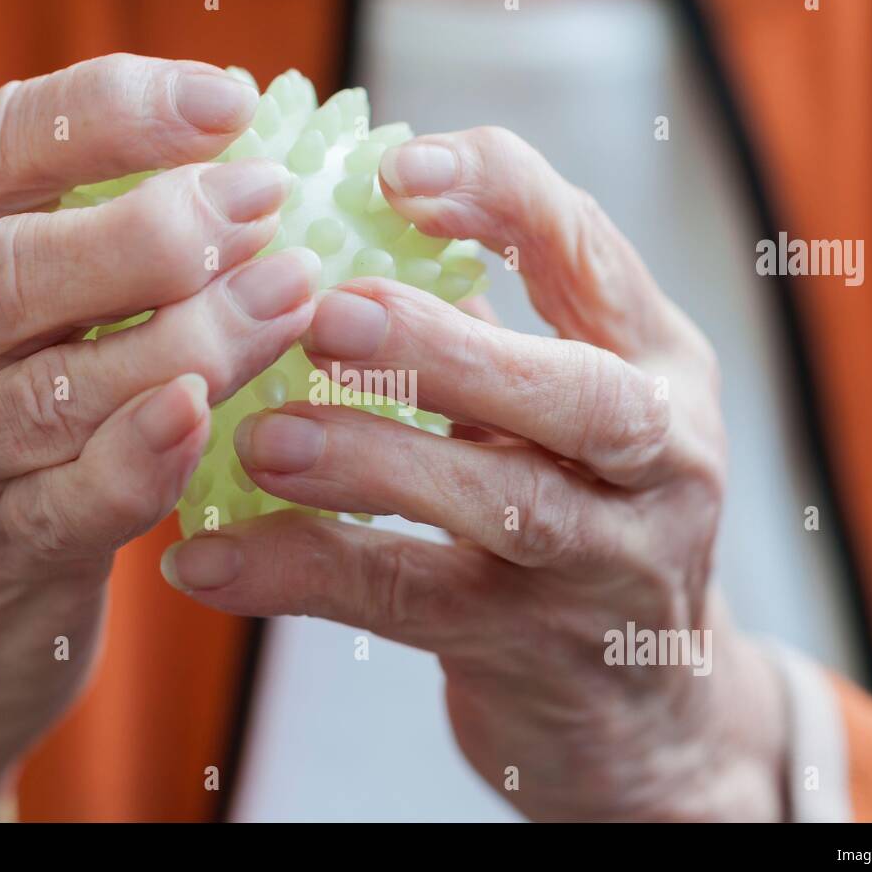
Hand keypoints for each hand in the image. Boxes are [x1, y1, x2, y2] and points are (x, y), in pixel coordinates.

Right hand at [0, 55, 318, 818]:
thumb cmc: (25, 421)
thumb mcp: (33, 312)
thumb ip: (105, 243)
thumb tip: (259, 176)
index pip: (2, 147)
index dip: (116, 111)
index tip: (228, 104)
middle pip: (18, 267)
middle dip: (157, 231)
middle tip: (267, 206)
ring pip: (59, 388)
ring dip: (190, 338)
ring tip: (291, 298)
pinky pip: (71, 500)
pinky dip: (142, 454)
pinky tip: (204, 413)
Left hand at [161, 127, 788, 820]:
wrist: (643, 702)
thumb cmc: (580, 513)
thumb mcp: (561, 408)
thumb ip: (485, 330)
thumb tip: (322, 235)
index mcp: (659, 362)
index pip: (592, 248)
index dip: (497, 196)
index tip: (390, 169)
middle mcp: (662, 459)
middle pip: (576, 393)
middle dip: (445, 348)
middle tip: (323, 316)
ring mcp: (611, 565)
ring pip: (502, 507)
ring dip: (373, 464)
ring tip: (262, 441)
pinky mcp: (536, 653)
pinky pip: (409, 605)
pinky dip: (301, 577)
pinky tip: (208, 561)